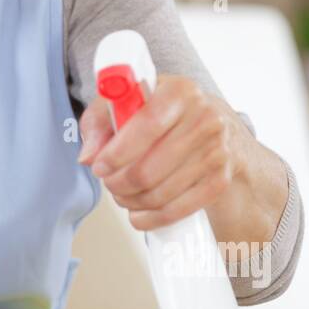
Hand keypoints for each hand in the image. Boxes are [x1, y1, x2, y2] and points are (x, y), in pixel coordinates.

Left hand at [77, 74, 249, 232]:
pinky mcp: (220, 179)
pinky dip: (152, 218)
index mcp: (179, 91)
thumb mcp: (127, 103)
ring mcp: (216, 150)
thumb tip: (88, 156)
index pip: (148, 124)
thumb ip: (99, 123)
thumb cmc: (162, 111)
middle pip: (151, 168)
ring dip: (132, 201)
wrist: (212, 124)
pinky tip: (138, 213)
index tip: (99, 167)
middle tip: (109, 183)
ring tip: (121, 194)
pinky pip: (179, 210)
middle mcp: (204, 117)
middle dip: (119, 183)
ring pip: (161, 193)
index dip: (118, 152)